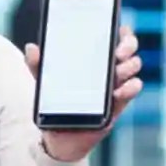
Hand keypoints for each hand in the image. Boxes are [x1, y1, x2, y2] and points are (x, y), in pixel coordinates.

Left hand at [25, 24, 143, 161]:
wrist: (59, 137)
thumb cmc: (55, 104)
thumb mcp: (45, 83)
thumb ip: (38, 66)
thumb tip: (31, 48)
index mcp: (93, 59)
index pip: (112, 37)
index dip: (121, 30)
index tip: (118, 28)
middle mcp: (108, 69)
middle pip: (129, 49)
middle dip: (129, 45)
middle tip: (118, 52)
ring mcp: (115, 85)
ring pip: (133, 67)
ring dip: (130, 65)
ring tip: (117, 71)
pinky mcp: (118, 103)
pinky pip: (132, 90)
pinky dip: (130, 87)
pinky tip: (118, 91)